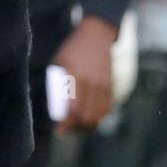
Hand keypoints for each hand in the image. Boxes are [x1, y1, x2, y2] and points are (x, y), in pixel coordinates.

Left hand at [53, 17, 115, 133]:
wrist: (97, 36)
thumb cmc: (73, 49)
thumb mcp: (60, 63)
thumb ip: (58, 83)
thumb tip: (54, 106)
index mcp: (77, 77)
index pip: (73, 109)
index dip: (66, 124)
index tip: (59, 130)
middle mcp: (93, 83)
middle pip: (87, 117)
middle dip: (76, 128)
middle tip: (67, 129)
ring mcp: (104, 85)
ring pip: (98, 115)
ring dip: (88, 125)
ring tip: (77, 126)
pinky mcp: (111, 86)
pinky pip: (107, 109)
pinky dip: (98, 117)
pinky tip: (90, 119)